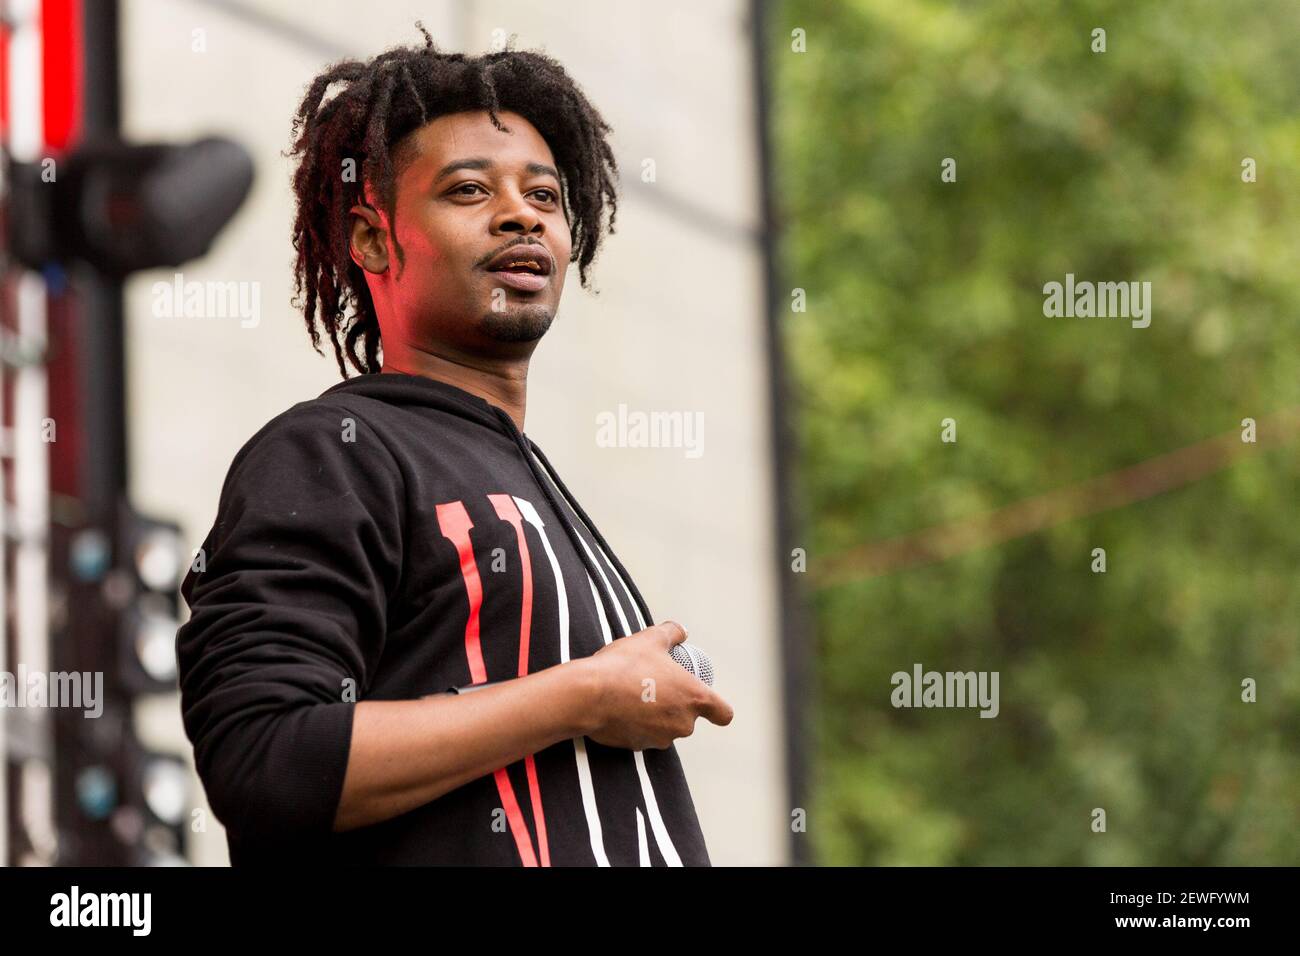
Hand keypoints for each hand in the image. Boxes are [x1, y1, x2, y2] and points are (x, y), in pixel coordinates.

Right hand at [581, 621, 733, 750]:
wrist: (590, 694)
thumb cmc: (624, 666)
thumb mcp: (650, 639)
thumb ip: (672, 633)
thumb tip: (681, 631)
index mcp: (694, 698)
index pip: (723, 713)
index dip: (718, 709)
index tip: (709, 703)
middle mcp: (683, 723)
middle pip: (689, 718)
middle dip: (675, 705)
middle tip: (655, 685)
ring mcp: (661, 738)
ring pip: (665, 728)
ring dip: (655, 716)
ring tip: (635, 695)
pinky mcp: (639, 747)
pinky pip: (643, 735)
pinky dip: (636, 725)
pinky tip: (621, 708)